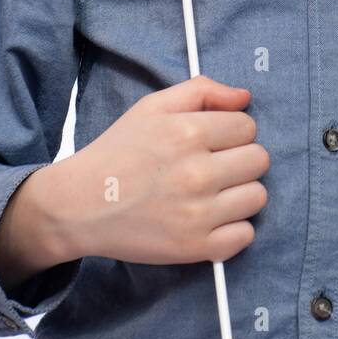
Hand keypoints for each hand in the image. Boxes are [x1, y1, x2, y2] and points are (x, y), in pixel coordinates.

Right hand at [49, 74, 269, 265]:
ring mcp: (198, 213)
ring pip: (257, 196)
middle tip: (213, 166)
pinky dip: (232, 229)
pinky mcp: (195, 248)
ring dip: (240, 193)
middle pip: (259, 160)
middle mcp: (197, 172)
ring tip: (212, 193)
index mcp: (188, 132)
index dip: (232, 132)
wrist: (78, 205)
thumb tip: (245, 97)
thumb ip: (201, 91)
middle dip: (240, 159)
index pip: (248, 127)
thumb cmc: (117, 151)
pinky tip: (210, 219)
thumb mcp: (152, 107)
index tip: (212, 142)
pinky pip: (244, 236)